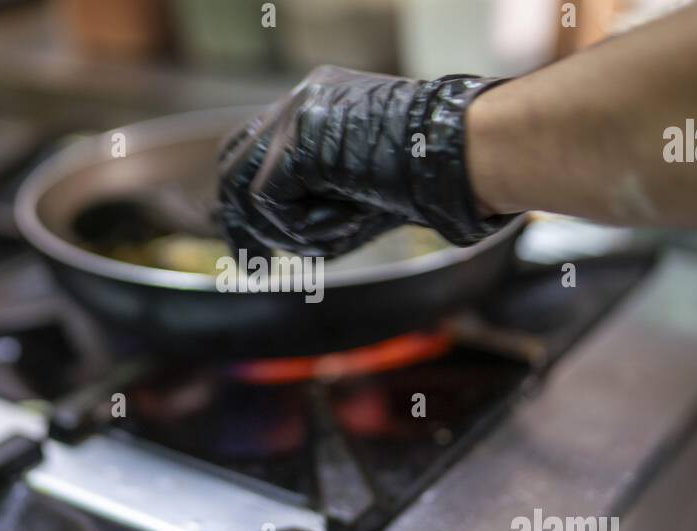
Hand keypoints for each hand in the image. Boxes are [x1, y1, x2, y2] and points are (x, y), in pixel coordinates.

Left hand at [217, 65, 516, 257]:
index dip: (242, 198)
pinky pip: (270, 203)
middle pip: (232, 162)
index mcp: (317, 103)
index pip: (252, 146)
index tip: (247, 243)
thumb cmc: (433, 179)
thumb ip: (315, 205)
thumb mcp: (362, 190)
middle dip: (238, 219)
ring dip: (287, 232)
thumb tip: (272, 247)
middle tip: (250, 263)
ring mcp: (296, 114)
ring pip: (247, 190)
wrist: (465, 155)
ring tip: (339, 236)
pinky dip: (308, 228)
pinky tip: (354, 219)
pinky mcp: (298, 139)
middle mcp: (300, 101)